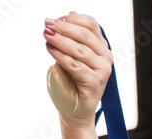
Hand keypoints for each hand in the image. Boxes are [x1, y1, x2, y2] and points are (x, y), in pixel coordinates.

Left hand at [44, 12, 113, 129]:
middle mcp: (106, 57)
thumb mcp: (72, 57)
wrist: (76, 112)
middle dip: (64, 28)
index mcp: (102, 48)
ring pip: (79, 50)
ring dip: (60, 40)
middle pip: (85, 35)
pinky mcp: (94, 82)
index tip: (56, 19)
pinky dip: (61, 56)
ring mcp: (102, 70)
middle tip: (47, 24)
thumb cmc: (72, 84)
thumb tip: (70, 13)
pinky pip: (75, 65)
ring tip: (46, 35)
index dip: (73, 20)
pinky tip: (50, 49)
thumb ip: (73, 38)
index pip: (91, 25)